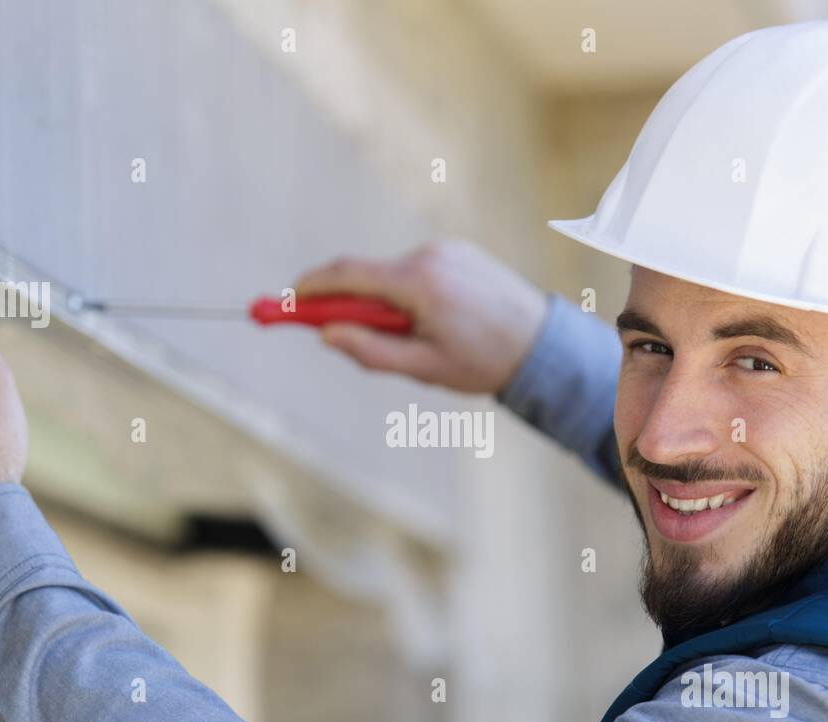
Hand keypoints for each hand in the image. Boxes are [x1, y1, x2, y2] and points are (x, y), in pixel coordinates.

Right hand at [294, 238, 548, 393]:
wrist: (544, 345)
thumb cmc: (484, 362)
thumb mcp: (423, 368)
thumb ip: (370, 351)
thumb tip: (326, 334)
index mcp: (419, 283)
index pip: (346, 275)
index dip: (309, 288)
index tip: (283, 302)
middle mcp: (430, 256)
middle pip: (367, 276)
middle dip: (349, 305)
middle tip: (336, 334)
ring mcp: (446, 249)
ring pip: (393, 277)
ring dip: (388, 304)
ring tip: (423, 341)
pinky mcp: (459, 250)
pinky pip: (417, 272)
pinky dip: (410, 294)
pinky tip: (440, 323)